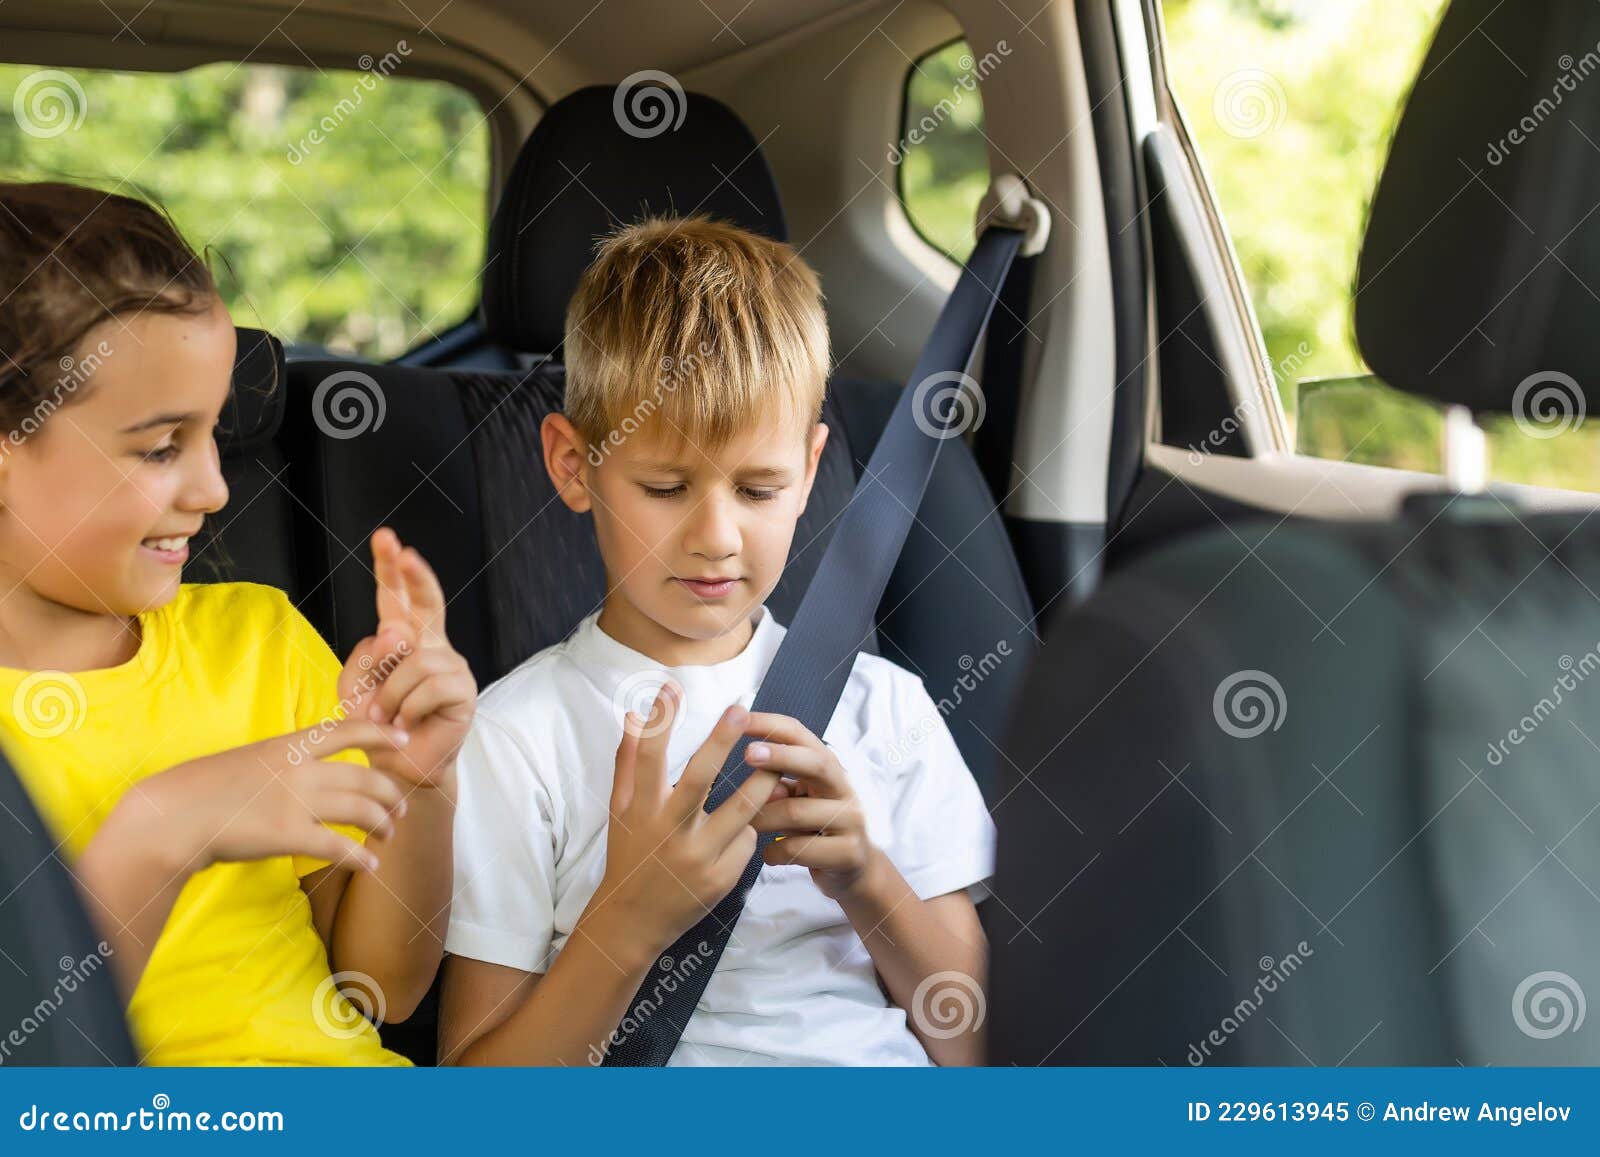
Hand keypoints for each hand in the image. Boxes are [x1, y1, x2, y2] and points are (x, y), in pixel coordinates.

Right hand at [112, 717, 413, 873]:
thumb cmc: (208, 788)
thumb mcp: (253, 757)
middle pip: (366, 777)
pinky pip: (340, 847)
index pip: (348, 730)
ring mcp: (296, 801)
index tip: (403, 742)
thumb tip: (311, 765)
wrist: (176, 814)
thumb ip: (287, 759)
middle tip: (401, 810)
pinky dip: (360, 857)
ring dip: (383, 825)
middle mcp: (300, 769)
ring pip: (362, 810)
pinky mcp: (289, 835)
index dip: (381, 735)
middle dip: (392, 795)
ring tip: (388, 836)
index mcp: (290, 745)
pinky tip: (369, 865)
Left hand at [341, 527, 475, 792]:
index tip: (386, 539)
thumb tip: (395, 632)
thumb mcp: (355, 688)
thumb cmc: (378, 724)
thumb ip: (366, 657)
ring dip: (389, 693)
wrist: (398, 767)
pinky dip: (407, 708)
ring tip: (385, 717)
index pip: (398, 598)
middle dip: (414, 575)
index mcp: (405, 639)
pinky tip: (404, 724)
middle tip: (403, 552)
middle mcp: (432, 645)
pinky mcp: (464, 690)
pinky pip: (429, 686)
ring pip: (414, 661)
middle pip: (427, 602)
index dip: (393, 569)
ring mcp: (451, 665)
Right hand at [587, 686, 777, 958]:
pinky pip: (747, 841)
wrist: (634, 921)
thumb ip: (628, 762)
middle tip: (741, 709)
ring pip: (741, 812)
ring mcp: (697, 858)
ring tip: (778, 761)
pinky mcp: (721, 879)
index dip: (659, 721)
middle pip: (698, 780)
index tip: (672, 687)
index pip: (648, 758)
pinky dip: (749, 829)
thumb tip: (631, 714)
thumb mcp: (620, 811)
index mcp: (641, 811)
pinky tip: (747, 827)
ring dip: (762, 783)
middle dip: (720, 742)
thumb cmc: (628, 855)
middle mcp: (668, 833)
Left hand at [746, 713, 878, 900]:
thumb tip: (759, 781)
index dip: (771, 725)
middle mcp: (844, 788)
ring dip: (763, 818)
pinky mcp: (848, 853)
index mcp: (827, 769)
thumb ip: (779, 786)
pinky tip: (769, 854)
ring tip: (745, 827)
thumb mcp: (798, 801)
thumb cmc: (816, 829)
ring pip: (797, 811)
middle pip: (815, 763)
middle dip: (780, 756)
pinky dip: (775, 851)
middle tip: (747, 753)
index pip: (801, 736)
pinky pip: (799, 849)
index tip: (739, 718)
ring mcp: (851, 821)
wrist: (854, 870)